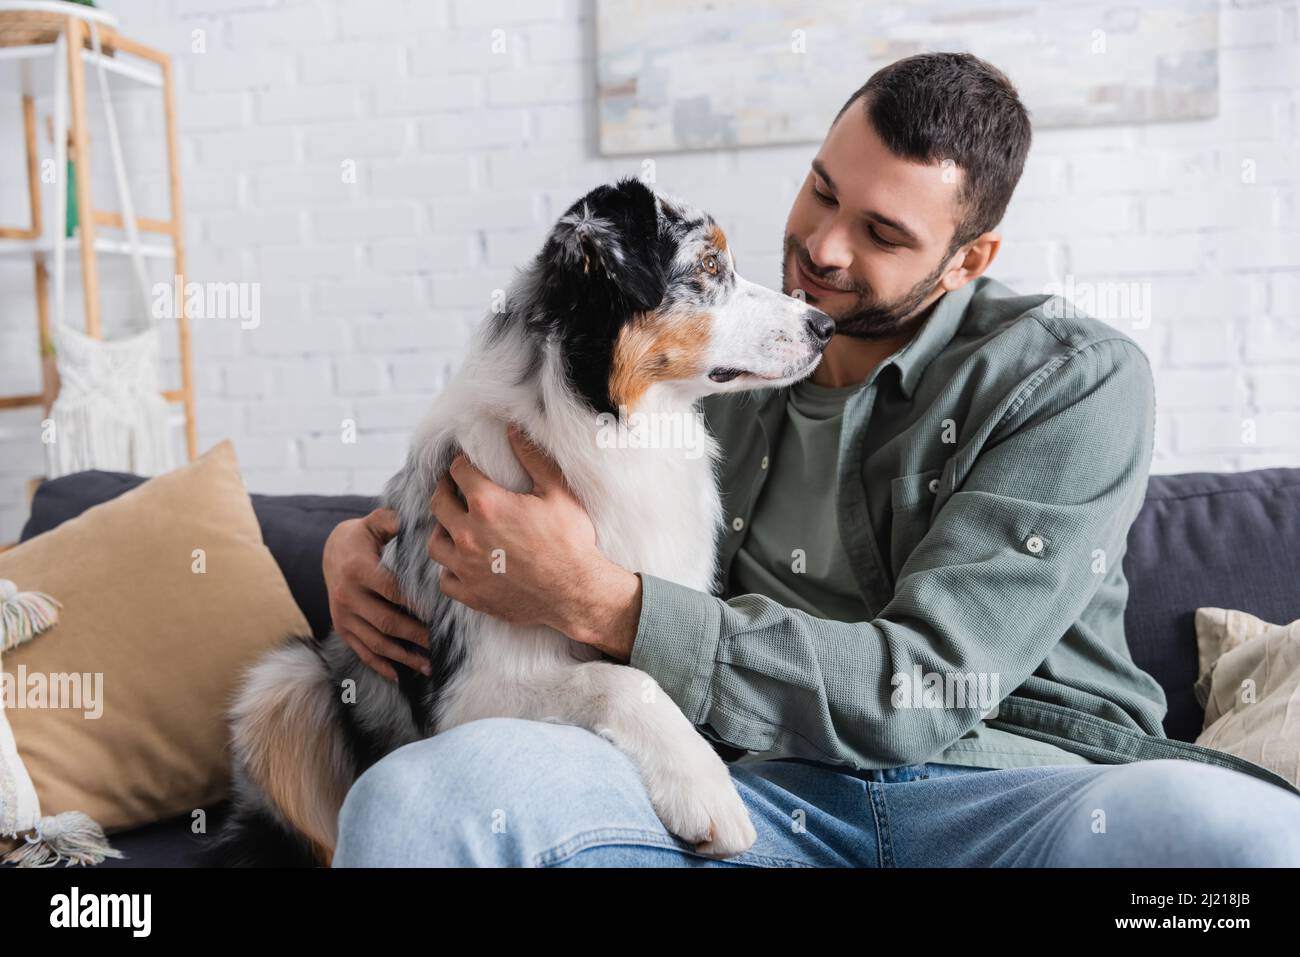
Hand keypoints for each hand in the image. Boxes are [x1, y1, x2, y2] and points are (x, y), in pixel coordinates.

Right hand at [323, 507, 432, 682]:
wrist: (331, 552)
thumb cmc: (362, 537)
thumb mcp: (374, 522)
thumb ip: (393, 521)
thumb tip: (420, 520)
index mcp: (358, 569)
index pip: (391, 591)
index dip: (415, 605)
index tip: (439, 616)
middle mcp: (346, 595)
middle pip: (385, 621)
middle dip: (415, 636)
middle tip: (440, 645)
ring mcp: (343, 615)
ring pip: (375, 642)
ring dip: (403, 657)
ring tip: (429, 667)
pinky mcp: (341, 628)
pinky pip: (361, 651)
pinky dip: (379, 666)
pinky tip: (400, 677)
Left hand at [428, 423, 642, 659]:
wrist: (576, 593)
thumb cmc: (571, 542)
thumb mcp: (557, 492)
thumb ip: (531, 458)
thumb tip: (513, 429)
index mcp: (487, 505)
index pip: (458, 473)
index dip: (461, 464)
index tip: (465, 464)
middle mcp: (468, 535)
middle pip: (439, 503)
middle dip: (444, 490)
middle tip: (453, 487)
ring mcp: (466, 567)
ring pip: (435, 543)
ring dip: (442, 530)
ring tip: (454, 526)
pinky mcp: (471, 594)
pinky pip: (444, 579)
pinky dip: (449, 569)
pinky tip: (461, 563)